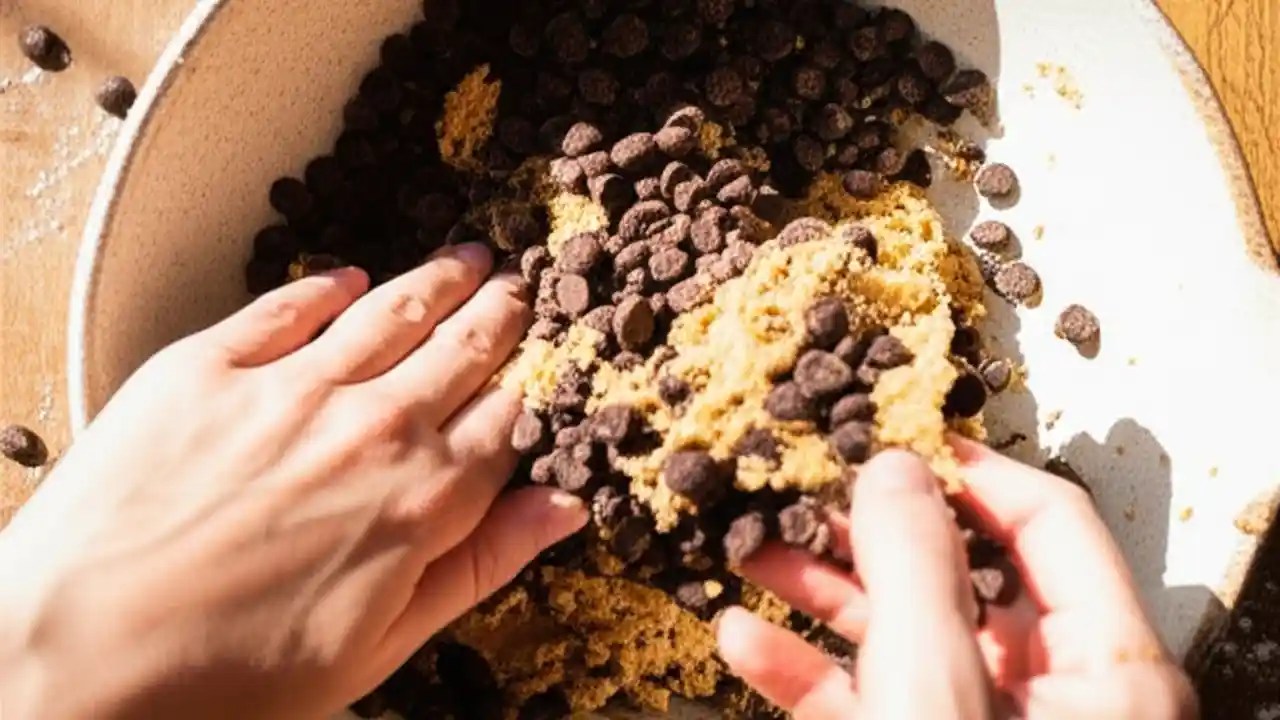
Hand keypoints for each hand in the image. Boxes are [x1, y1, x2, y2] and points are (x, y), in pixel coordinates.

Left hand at [0, 244, 586, 719]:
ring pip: (388, 311)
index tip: (540, 359)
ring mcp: (288, 387)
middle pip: (459, 349)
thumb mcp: (383, 646)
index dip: (528, 383)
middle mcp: (372, 424)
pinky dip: (327, 287)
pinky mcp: (207, 365)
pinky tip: (349, 276)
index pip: (504, 417)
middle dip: (498, 312)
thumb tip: (565, 508)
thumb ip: (481, 565)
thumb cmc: (233, 679)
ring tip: (466, 257)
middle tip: (517, 284)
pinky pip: (287, 307)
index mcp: (423, 497)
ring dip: (436, 280)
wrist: (77, 658)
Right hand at [716, 441, 1196, 718]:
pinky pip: (872, 701)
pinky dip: (808, 673)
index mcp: (1110, 670)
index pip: (1046, 520)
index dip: (964, 468)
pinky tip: (742, 644)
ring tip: (749, 554)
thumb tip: (894, 463)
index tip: (883, 434)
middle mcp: (1059, 695)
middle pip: (961, 574)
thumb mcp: (931, 696)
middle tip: (797, 491)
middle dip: (865, 532)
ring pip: (907, 635)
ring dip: (821, 595)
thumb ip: (913, 570)